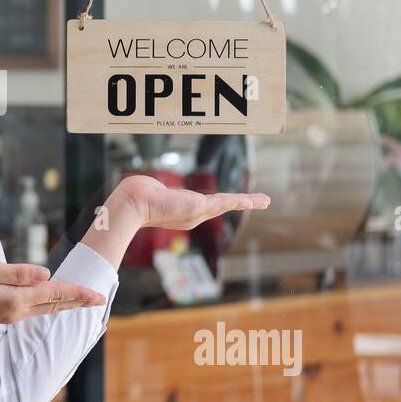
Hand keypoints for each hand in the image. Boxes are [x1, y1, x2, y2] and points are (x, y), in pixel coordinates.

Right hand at [0, 257, 106, 338]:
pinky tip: (53, 303)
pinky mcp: (3, 314)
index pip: (54, 294)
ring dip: (66, 304)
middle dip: (78, 301)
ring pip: (46, 309)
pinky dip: (50, 305)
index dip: (78, 293)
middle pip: (55, 305)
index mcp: (16, 300)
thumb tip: (46, 274)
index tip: (99, 295)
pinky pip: (35, 310)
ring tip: (83, 301)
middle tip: (101, 299)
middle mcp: (17, 311)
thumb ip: (17, 273)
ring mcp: (10, 315)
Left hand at [116, 174, 269, 229]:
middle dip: (244, 203)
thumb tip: (148, 186)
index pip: (210, 205)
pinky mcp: (199, 207)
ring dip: (249, 202)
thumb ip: (157, 190)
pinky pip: (224, 203)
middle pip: (224, 206)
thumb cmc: (139, 195)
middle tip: (262, 202)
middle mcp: (194, 214)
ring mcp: (197, 212)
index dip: (226, 202)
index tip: (239, 200)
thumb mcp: (153, 192)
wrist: (135, 202)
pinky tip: (253, 202)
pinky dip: (240, 202)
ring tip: (266, 201)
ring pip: (228, 205)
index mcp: (186, 211)